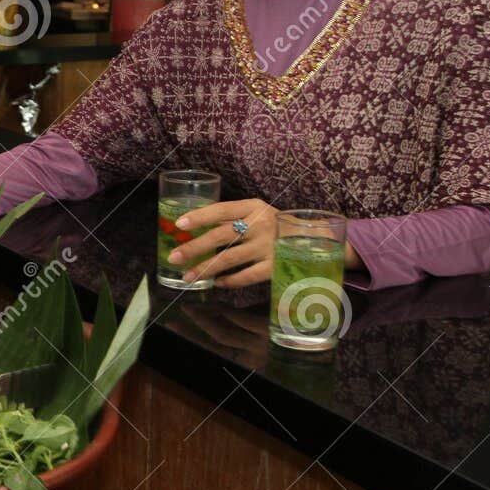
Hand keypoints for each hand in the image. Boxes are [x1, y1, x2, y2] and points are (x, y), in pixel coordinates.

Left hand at [166, 199, 280, 288]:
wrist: (314, 238)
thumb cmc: (276, 224)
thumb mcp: (257, 212)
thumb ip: (233, 217)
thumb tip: (196, 227)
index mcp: (253, 207)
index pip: (222, 210)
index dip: (200, 216)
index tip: (179, 225)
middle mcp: (260, 224)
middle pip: (221, 235)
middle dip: (195, 247)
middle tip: (174, 257)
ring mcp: (268, 246)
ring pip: (230, 258)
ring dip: (206, 268)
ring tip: (188, 276)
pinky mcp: (276, 266)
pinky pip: (248, 275)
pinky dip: (230, 280)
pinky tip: (217, 283)